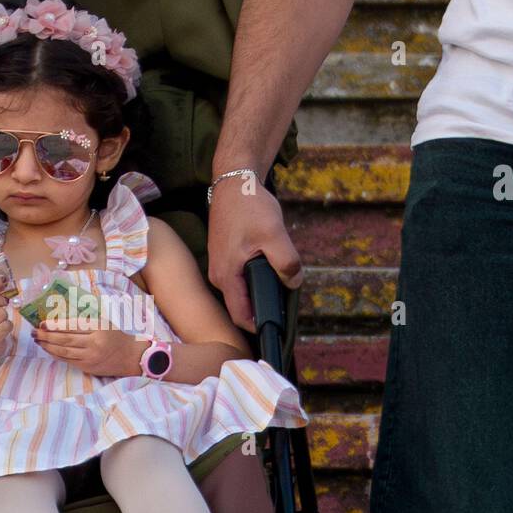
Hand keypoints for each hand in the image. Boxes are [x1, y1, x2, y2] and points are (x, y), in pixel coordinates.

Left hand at [33, 318, 143, 376]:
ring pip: (64, 351)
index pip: (72, 325)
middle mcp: (94, 343)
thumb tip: (59, 320)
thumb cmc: (115, 336)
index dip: (56, 325)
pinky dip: (56, 354)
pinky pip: (67, 360)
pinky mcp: (88, 367)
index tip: (43, 323)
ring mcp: (90, 357)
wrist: (129, 356)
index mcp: (98, 327)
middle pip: (65, 339)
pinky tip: (48, 349)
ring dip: (48, 346)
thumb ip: (85, 321)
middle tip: (34, 332)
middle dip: (47, 335)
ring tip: (38, 340)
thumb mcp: (103, 322)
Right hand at [206, 178, 303, 332]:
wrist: (234, 181)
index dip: (259, 327)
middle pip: (241, 306)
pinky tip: (270, 271)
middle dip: (262, 309)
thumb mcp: (274, 234)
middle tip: (286, 310)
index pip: (241, 316)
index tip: (278, 331)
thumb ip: (286, 262)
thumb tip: (294, 282)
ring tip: (281, 289)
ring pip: (241, 291)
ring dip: (259, 293)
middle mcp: (218, 275)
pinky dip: (253, 280)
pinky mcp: (224, 257)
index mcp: (226, 276)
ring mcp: (219, 266)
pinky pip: (239, 278)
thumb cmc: (249, 206)